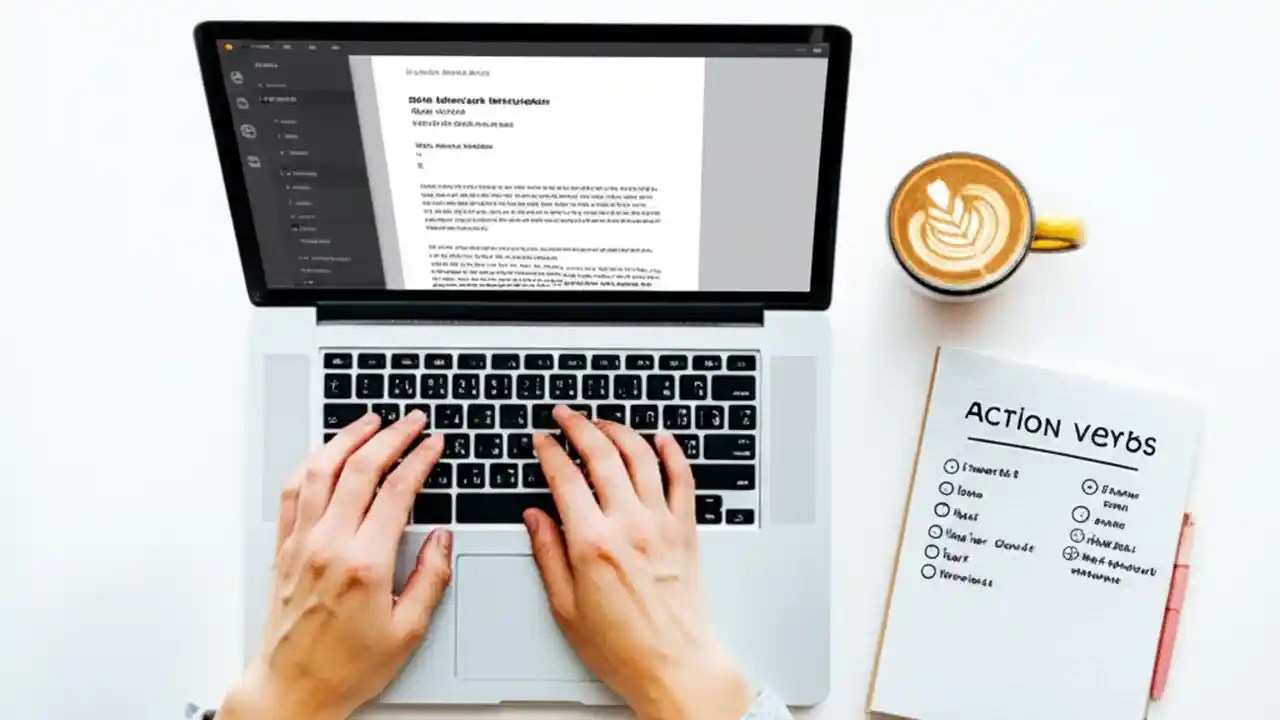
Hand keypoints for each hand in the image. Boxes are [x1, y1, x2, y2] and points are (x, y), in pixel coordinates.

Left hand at [220, 411, 451, 719]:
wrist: (293, 690)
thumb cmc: (346, 668)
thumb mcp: (407, 631)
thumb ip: (431, 578)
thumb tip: (442, 539)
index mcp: (365, 564)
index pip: (397, 491)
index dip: (420, 459)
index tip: (433, 444)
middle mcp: (329, 546)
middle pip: (360, 468)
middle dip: (391, 436)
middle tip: (411, 421)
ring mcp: (301, 544)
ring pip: (320, 470)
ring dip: (347, 438)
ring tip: (369, 422)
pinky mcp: (283, 550)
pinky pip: (292, 492)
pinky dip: (310, 464)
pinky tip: (324, 455)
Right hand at [524, 406, 754, 719]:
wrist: (674, 665)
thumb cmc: (622, 646)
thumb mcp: (565, 607)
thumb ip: (547, 555)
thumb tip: (535, 518)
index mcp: (592, 543)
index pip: (565, 477)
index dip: (549, 451)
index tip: (541, 440)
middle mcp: (629, 525)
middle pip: (602, 455)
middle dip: (579, 426)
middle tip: (566, 416)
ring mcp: (661, 523)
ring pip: (641, 456)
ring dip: (619, 431)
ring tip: (602, 422)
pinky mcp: (686, 530)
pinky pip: (682, 478)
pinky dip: (672, 452)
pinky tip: (661, 438)